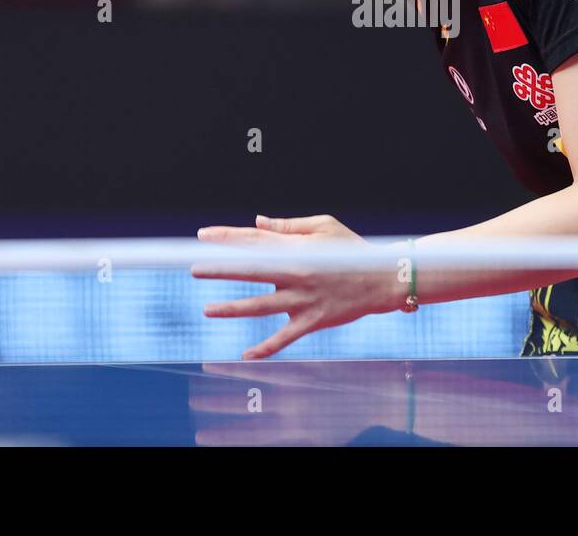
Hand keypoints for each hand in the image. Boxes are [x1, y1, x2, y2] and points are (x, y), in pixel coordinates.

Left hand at [192, 214, 401, 359]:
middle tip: (194, 268)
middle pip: (251, 270)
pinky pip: (284, 337)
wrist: (383, 279)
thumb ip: (289, 227)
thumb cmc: (352, 249)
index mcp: (297, 248)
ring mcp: (304, 299)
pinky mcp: (313, 321)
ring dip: (232, 308)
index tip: (202, 235)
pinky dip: (265, 348)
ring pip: (261, 306)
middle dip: (221, 269)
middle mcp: (297, 273)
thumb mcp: (324, 226)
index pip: (255, 240)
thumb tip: (257, 223)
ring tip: (207, 310)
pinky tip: (246, 354)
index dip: (227, 236)